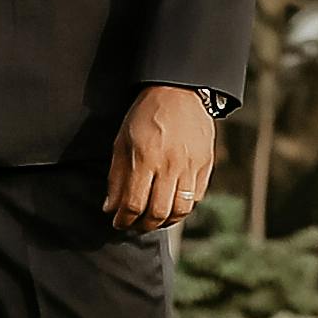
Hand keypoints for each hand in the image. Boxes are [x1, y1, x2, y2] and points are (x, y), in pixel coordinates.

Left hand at [103, 86, 219, 235]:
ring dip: (165, 221)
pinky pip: (196, 197)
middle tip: (134, 225)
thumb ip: (117, 177)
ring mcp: (191, 166)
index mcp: (146, 158)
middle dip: (142, 226)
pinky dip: (182, 207)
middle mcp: (170, 165)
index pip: (134, 204)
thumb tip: (110, 208)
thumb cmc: (145, 115)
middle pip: (158, 213)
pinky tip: (171, 203)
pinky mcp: (206, 165)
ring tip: (154, 219)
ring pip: (180, 210)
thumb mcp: (122, 141)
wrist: (179, 91)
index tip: (118, 222)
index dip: (124, 220)